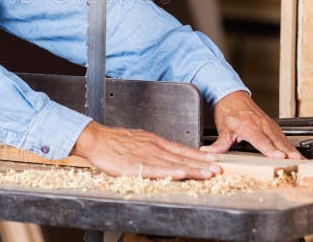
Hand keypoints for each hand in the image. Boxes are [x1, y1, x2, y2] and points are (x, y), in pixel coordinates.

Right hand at [71, 121, 220, 179]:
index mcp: (154, 141)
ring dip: (192, 169)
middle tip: (218, 169)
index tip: (213, 160)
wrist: (95, 139)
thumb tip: (165, 154)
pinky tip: (180, 174)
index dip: (198, 155)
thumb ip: (152, 147)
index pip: (181, 149)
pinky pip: (155, 169)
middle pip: (181, 157)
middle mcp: (153, 147)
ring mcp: (145, 155)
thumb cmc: (112, 141)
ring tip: (208, 174)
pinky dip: (169, 172)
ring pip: (173, 163)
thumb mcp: (137, 139)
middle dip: (202, 164)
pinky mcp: (135, 165)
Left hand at [202, 91, 302, 159]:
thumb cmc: (228, 110)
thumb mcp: (222, 127)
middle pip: (276, 141)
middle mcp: (261, 125)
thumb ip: (219, 143)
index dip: (270, 150)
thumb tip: (210, 152)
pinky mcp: (272, 126)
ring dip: (292, 150)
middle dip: (288, 153)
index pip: (261, 140)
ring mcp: (268, 125)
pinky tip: (297, 155)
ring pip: (282, 139)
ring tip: (302, 162)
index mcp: (248, 126)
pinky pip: (283, 137)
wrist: (231, 95)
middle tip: (298, 163)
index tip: (279, 157)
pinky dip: (290, 146)